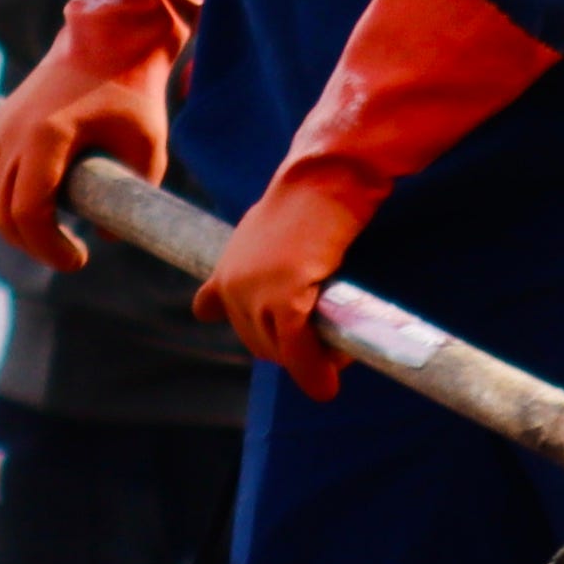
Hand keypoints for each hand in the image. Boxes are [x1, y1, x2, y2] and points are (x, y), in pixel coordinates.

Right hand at [0, 48, 171, 269]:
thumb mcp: (147, 149)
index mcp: (46, 138)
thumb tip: (104, 234)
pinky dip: (3, 201)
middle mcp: (12, 134)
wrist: (108, 38)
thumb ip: (132, 197)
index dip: (49, 248)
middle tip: (70, 256)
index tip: (79, 260)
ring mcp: (0, 127)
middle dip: (33, 244)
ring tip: (52, 237)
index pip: (29, 214)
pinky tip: (31, 212)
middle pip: (4, 213)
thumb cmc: (133, 91)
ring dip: (15, 226)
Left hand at [203, 160, 385, 397]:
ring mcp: (252, 293)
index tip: (285, 343)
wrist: (324, 179)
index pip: (222, 316)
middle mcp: (231, 285)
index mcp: (225, 271)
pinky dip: (313, 370)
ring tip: (340, 353)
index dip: (261, 334)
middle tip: (333, 349)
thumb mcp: (266, 237)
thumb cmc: (308, 204)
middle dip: (296, 353)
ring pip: (279, 352)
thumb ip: (251, 270)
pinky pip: (296, 348)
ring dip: (311, 363)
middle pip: (260, 344)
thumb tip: (230, 307)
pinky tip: (327, 383)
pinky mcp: (283, 297)